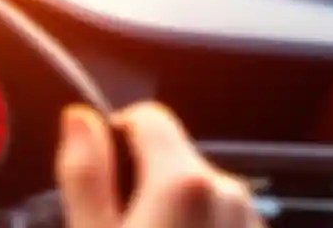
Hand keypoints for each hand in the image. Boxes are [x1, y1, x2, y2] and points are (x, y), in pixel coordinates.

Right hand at [57, 102, 261, 227]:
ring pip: (201, 193)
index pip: (148, 116)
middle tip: (123, 227)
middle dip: (147, 183)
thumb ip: (86, 173)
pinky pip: (225, 222)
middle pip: (175, 158)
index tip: (103, 182)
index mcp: (184, 181)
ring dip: (178, 212)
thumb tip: (79, 117)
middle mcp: (231, 194)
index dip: (116, 139)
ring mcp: (253, 223)